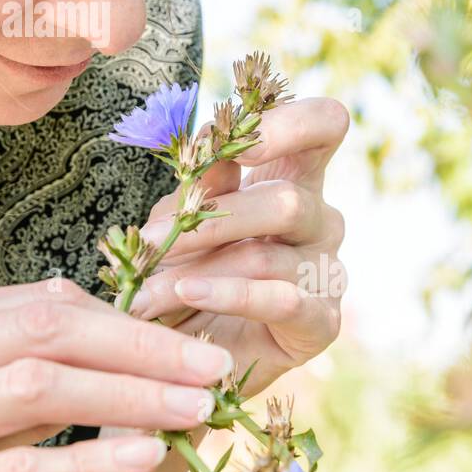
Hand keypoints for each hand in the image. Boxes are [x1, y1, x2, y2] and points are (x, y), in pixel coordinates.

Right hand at [0, 280, 232, 471]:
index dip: (119, 319)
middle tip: (209, 365)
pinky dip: (87, 462)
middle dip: (138, 345)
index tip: (181, 338)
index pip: (35, 304)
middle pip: (43, 331)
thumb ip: (2, 363)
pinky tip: (143, 457)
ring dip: (128, 394)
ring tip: (194, 408)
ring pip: (36, 388)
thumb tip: (94, 323)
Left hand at [130, 97, 348, 404]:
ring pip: (267, 256)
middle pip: (287, 200)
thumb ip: (200, 182)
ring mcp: (326, 271)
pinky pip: (282, 301)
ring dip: (195, 270)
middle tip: (154, 237)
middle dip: (211, 217)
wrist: (189, 348)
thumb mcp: (182, 215)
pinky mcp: (320, 322)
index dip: (291, 123)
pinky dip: (229, 296)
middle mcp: (320, 219)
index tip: (238, 142)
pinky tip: (189, 293)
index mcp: (294, 177)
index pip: (324, 125)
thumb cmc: (187, 265)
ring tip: (144, 290)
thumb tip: (210, 143)